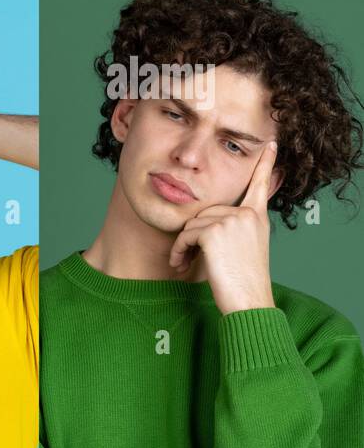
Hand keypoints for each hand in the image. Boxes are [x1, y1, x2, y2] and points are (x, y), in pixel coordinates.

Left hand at [169, 142, 278, 314]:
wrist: (249, 303)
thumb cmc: (242, 282)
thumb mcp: (244, 249)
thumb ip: (233, 229)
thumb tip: (206, 223)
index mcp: (257, 217)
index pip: (260, 185)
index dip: (264, 164)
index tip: (270, 144)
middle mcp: (248, 214)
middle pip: (205, 212)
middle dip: (192, 236)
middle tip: (187, 258)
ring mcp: (233, 220)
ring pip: (192, 224)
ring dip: (182, 245)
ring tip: (185, 263)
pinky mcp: (215, 231)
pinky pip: (185, 234)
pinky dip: (178, 250)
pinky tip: (181, 264)